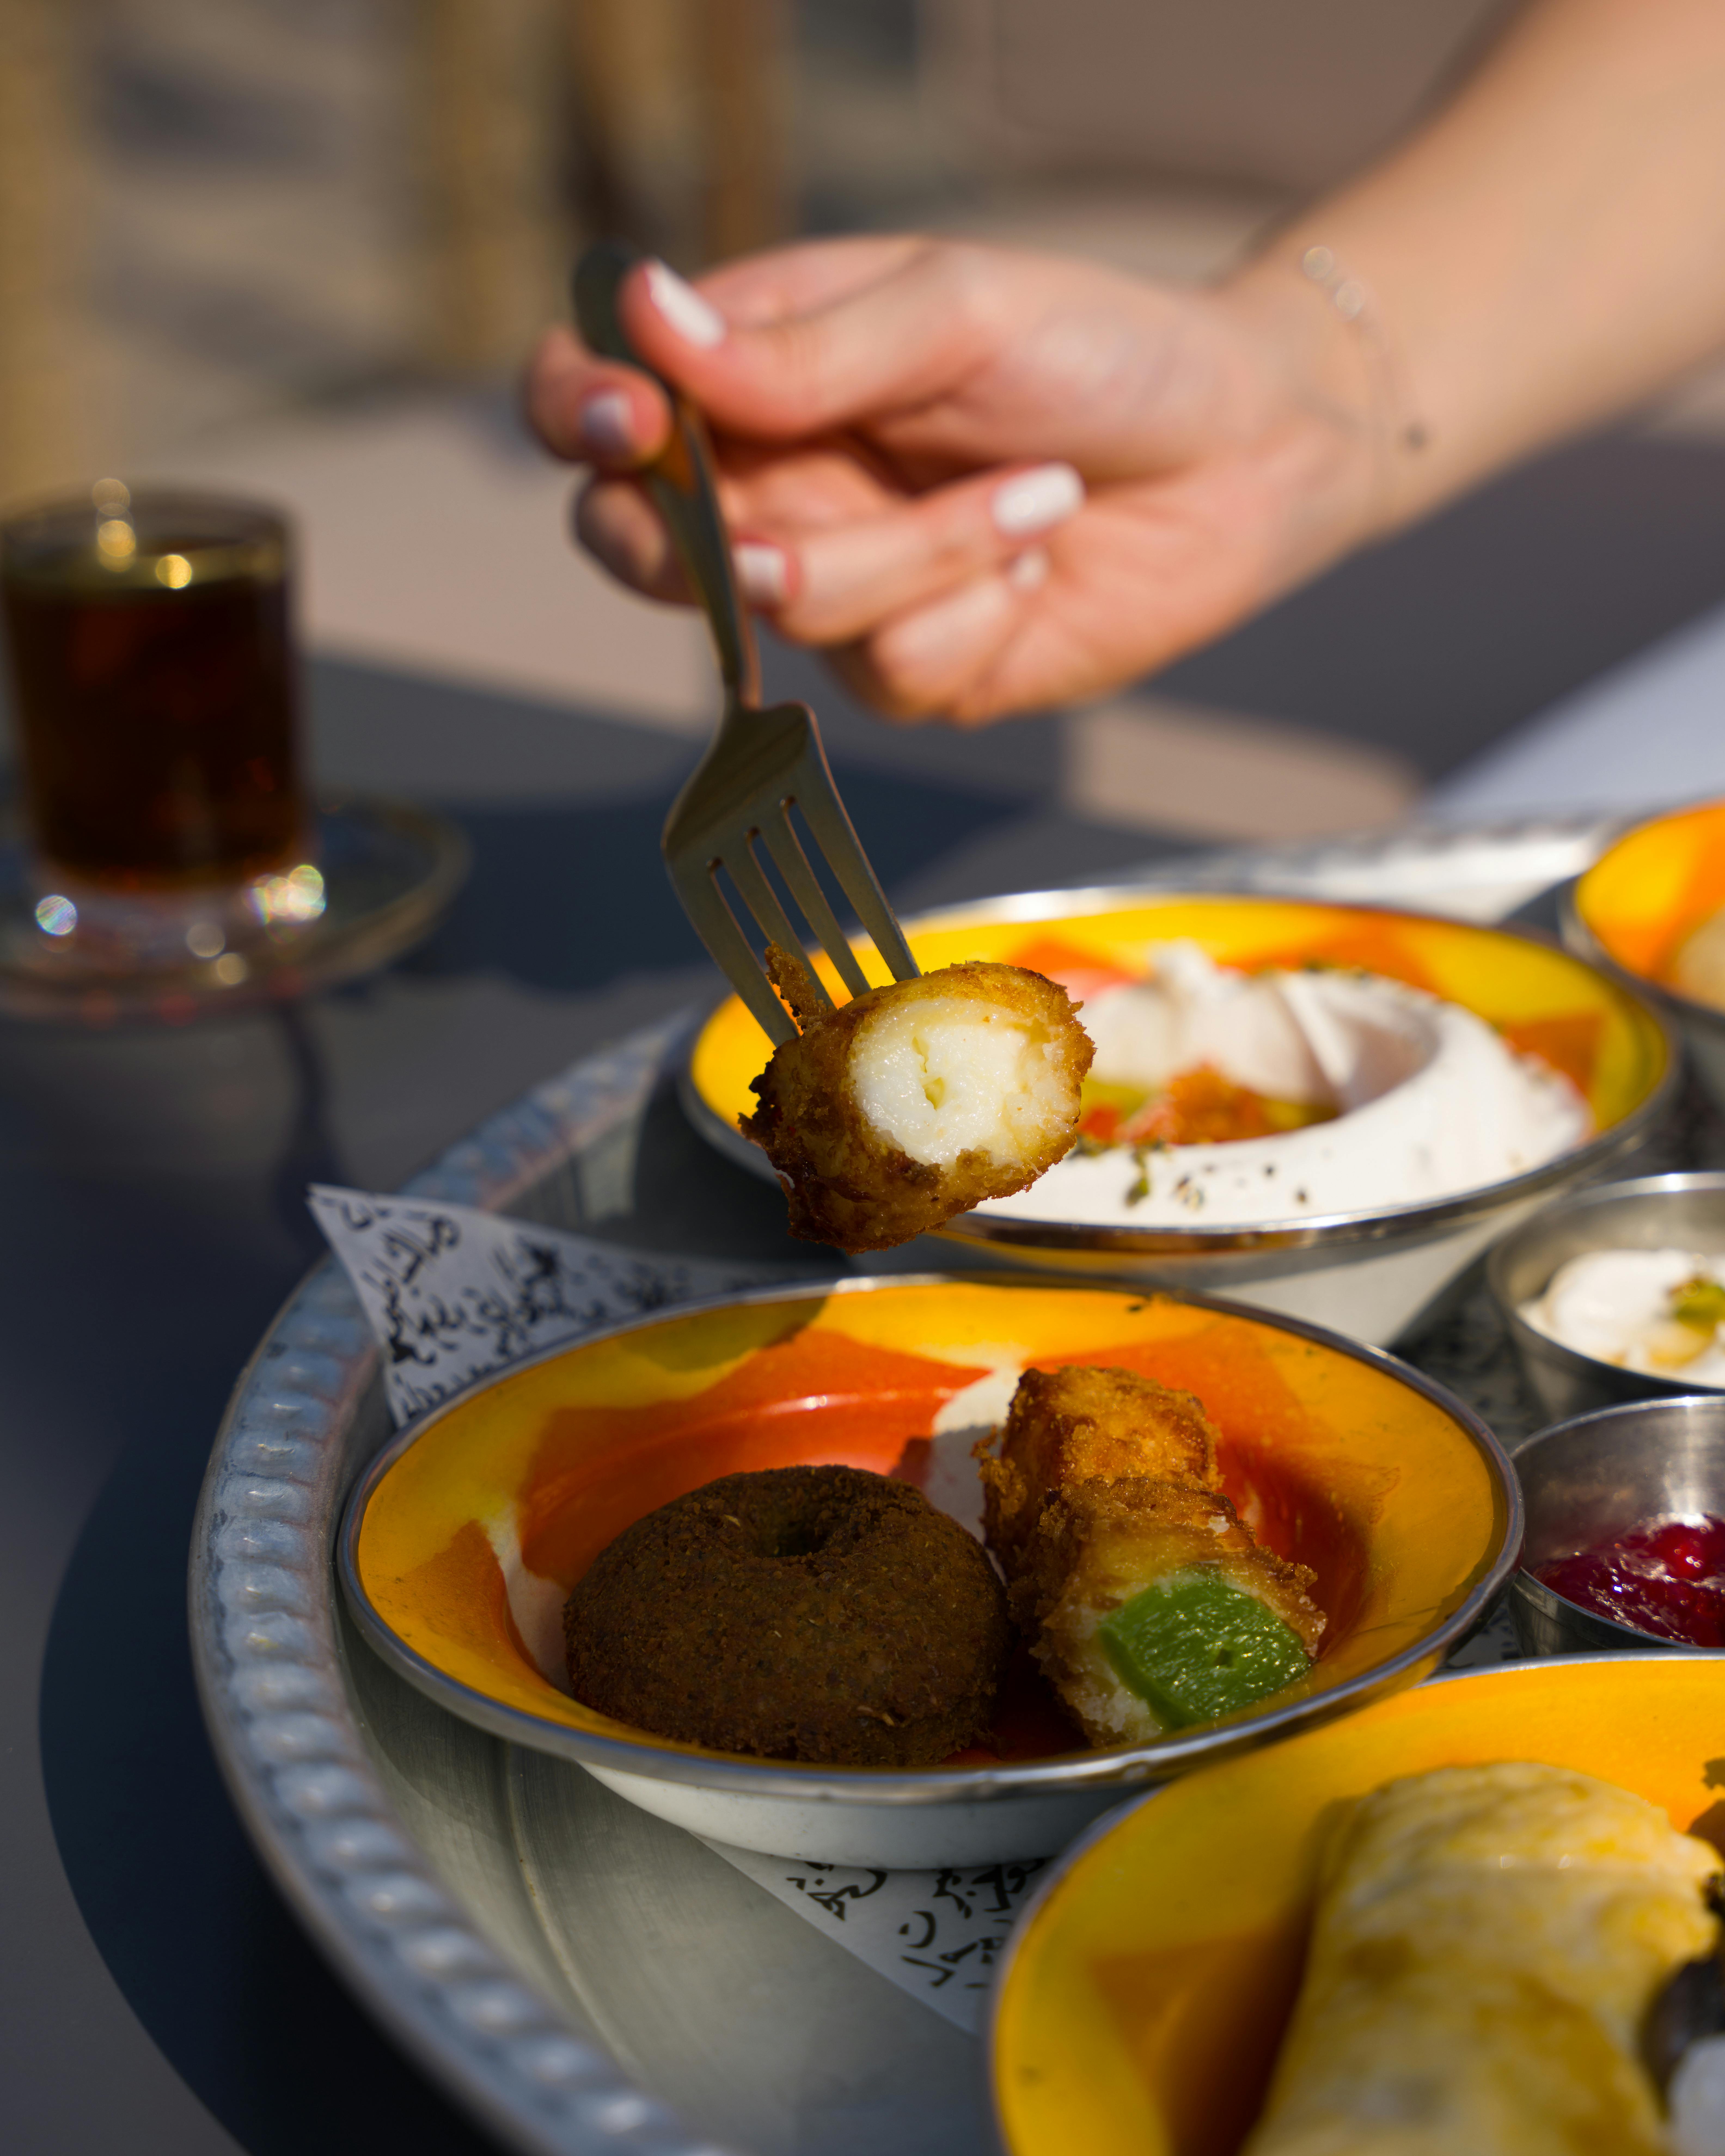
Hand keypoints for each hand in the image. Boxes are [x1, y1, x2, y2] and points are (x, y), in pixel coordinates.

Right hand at [526, 238, 1384, 724]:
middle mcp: (776, 482)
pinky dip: (978, 611)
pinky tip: (1042, 560)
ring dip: (921, 555)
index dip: (576, 414)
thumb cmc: (1103, 351)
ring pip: (788, 611)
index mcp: (756, 370)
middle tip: (786, 530)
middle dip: (715, 543)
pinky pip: (889, 671)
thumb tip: (643, 317)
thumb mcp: (955, 309)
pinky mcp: (912, 670)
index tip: (629, 420)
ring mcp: (837, 584)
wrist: (1244, 455)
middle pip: (640, 542)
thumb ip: (802, 345)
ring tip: (1034, 494)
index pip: (592, 394)